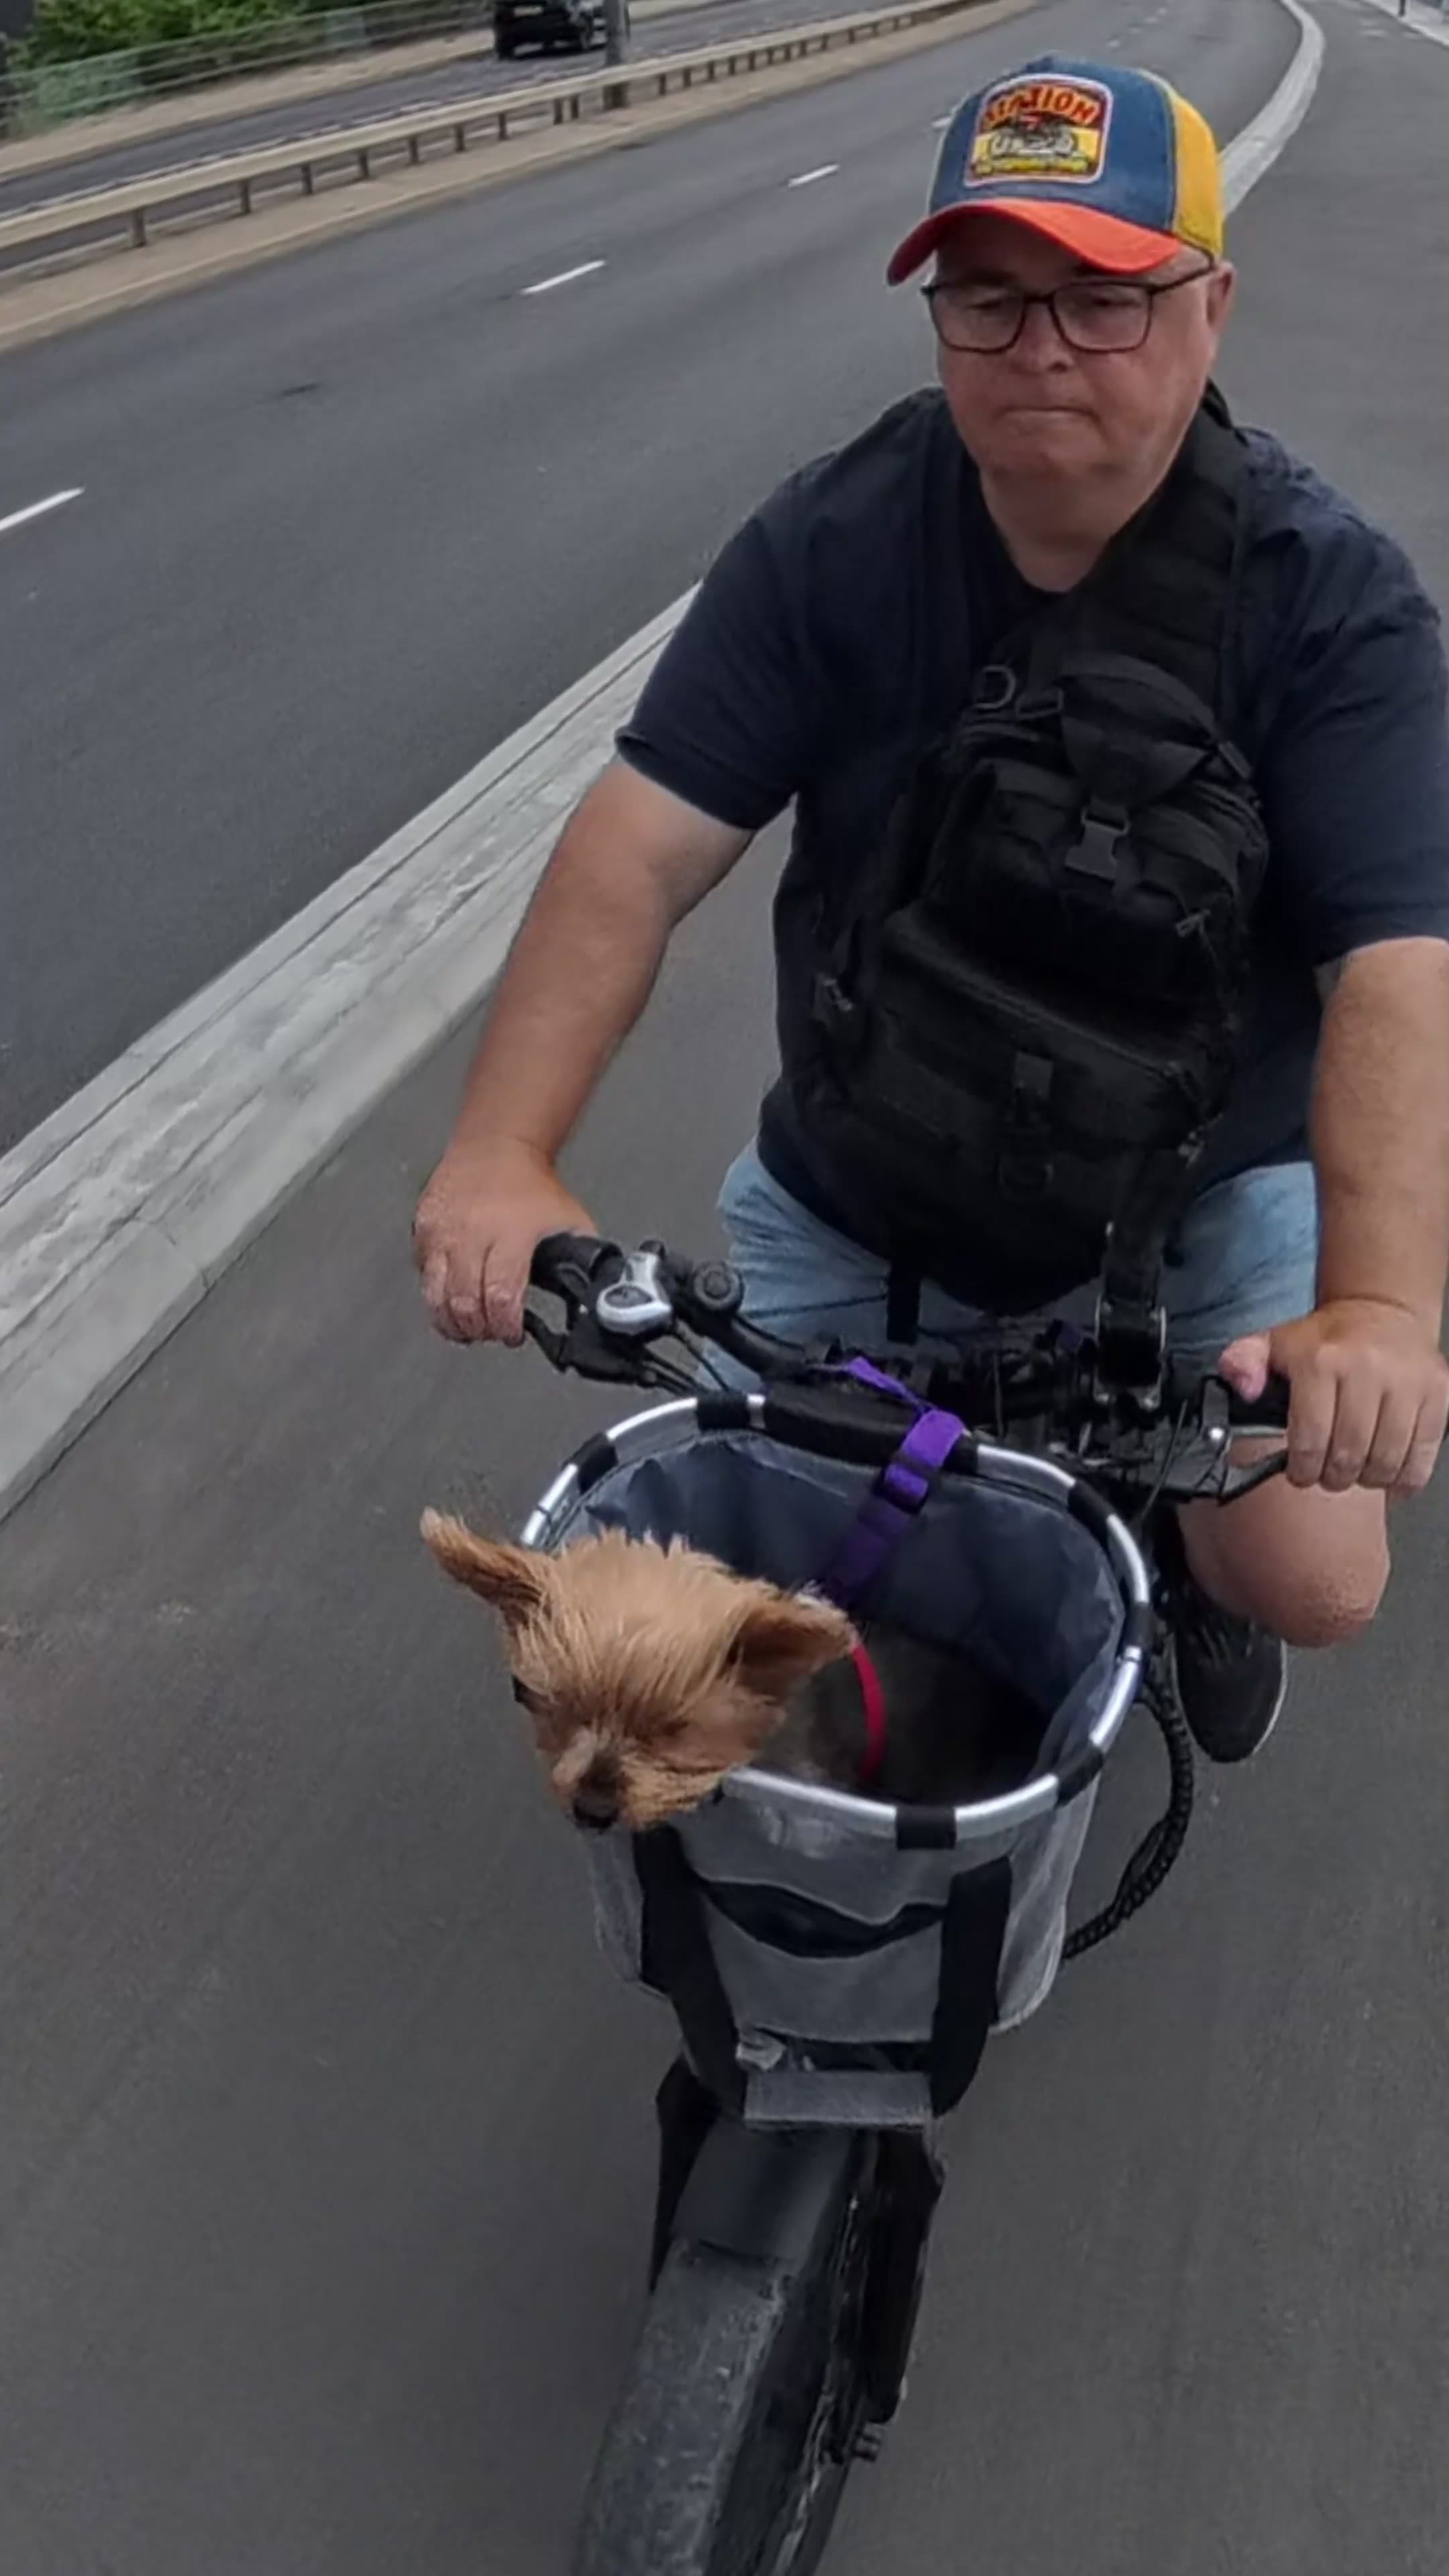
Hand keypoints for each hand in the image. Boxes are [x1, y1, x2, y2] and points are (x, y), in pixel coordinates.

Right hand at [413, 1136, 595, 1345]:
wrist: (496, 1147)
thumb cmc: (532, 1187)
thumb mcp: (569, 1223)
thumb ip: (580, 1263)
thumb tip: (595, 1297)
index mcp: (511, 1234)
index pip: (500, 1297)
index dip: (505, 1327)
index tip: (513, 1334)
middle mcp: (470, 1234)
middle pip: (464, 1304)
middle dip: (479, 1330)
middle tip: (490, 1332)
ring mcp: (440, 1234)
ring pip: (435, 1297)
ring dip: (452, 1322)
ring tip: (469, 1327)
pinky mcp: (422, 1232)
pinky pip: (423, 1277)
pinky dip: (437, 1294)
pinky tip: (454, 1295)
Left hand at [1219, 1299, 1448, 1493]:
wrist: (1383, 1311)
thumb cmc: (1327, 1339)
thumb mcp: (1274, 1343)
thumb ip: (1243, 1364)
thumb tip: (1242, 1387)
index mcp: (1321, 1360)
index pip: (1309, 1439)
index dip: (1301, 1469)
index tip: (1300, 1472)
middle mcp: (1367, 1369)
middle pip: (1348, 1455)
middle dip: (1332, 1477)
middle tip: (1326, 1474)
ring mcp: (1408, 1382)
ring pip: (1386, 1462)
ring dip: (1366, 1479)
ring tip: (1354, 1471)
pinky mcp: (1438, 1394)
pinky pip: (1424, 1457)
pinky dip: (1405, 1479)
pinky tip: (1388, 1475)